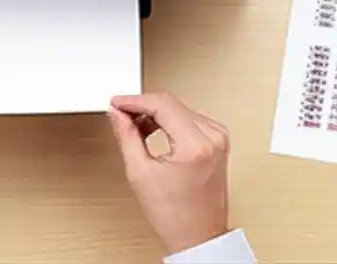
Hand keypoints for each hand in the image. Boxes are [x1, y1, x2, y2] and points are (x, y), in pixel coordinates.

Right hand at [106, 93, 231, 255]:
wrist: (197, 236)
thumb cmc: (176, 216)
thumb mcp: (140, 173)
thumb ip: (126, 136)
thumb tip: (118, 115)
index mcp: (196, 145)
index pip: (162, 105)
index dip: (134, 101)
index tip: (118, 103)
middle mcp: (213, 137)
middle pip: (172, 104)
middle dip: (144, 106)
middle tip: (121, 114)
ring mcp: (219, 139)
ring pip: (181, 109)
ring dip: (157, 113)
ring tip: (135, 125)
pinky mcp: (218, 142)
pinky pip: (191, 119)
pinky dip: (170, 121)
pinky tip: (154, 129)